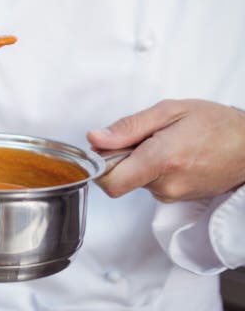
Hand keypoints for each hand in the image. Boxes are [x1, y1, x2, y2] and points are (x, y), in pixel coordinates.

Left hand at [87, 99, 244, 201]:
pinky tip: (172, 154)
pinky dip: (153, 169)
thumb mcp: (169, 111)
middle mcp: (166, 185)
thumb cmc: (215, 123)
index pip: (110, 182)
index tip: (104, 148)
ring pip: (135, 181)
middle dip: (121, 158)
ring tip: (165, 143)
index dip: (99, 166)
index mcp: (161, 160)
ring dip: (139, 162)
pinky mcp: (178, 199)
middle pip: (120, 179)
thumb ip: (128, 127)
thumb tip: (95, 139)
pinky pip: (151, 184)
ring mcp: (173, 195)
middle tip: (143, 137)